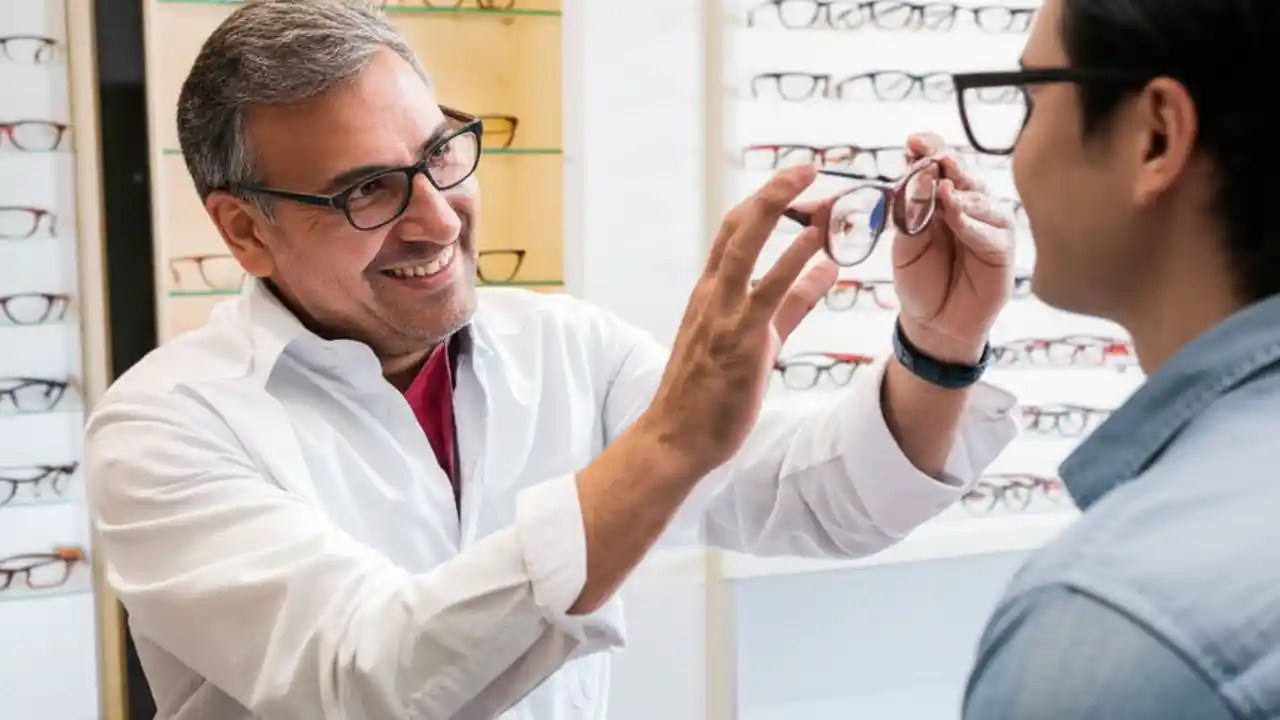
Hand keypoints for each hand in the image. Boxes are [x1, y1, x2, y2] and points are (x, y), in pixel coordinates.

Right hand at [636, 165, 837, 477]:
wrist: (676, 439)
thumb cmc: (709, 395)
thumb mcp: (757, 339)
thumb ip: (794, 302)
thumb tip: (828, 269)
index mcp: (709, 292)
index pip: (734, 231)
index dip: (766, 200)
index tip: (796, 179)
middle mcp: (711, 294)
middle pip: (738, 225)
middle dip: (774, 190)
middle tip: (808, 166)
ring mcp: (722, 315)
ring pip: (746, 246)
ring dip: (780, 208)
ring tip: (816, 184)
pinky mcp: (741, 341)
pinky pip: (768, 292)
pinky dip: (792, 260)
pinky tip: (818, 243)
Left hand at [891, 133, 1016, 363]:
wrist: (933, 324)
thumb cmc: (919, 280)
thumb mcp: (905, 244)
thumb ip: (911, 212)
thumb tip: (919, 174)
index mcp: (939, 199)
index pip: (938, 166)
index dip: (930, 149)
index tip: (913, 141)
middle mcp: (967, 206)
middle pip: (962, 175)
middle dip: (947, 162)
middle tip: (933, 155)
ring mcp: (987, 226)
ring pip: (980, 199)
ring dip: (961, 192)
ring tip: (944, 189)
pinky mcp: (1002, 250)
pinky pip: (991, 232)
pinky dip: (972, 223)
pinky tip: (956, 215)